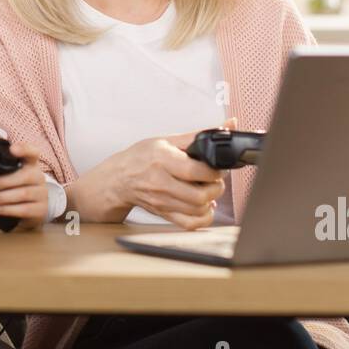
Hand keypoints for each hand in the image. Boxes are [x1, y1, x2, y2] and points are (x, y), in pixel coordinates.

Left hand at [0, 141, 48, 230]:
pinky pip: (24, 209)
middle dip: (5, 181)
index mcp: (31, 165)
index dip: (24, 149)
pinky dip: (8, 209)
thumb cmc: (18, 188)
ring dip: (3, 197)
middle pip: (26, 176)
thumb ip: (2, 158)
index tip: (13, 149)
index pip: (32, 153)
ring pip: (24, 194)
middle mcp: (39, 177)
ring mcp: (42, 194)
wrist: (34, 210)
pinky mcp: (41, 210)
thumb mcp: (12, 173)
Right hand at [71, 118, 236, 228]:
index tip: (217, 166)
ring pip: (198, 210)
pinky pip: (190, 224)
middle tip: (214, 179)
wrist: (118, 178)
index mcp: (163, 160)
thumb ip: (199, 135)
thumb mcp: (167, 140)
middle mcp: (161, 182)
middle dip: (216, 187)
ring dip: (211, 200)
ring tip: (207, 190)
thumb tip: (230, 124)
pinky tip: (203, 206)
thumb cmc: (142, 157)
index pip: (196, 170)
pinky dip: (203, 217)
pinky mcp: (164, 214)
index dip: (214, 170)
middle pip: (200, 194)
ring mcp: (162, 201)